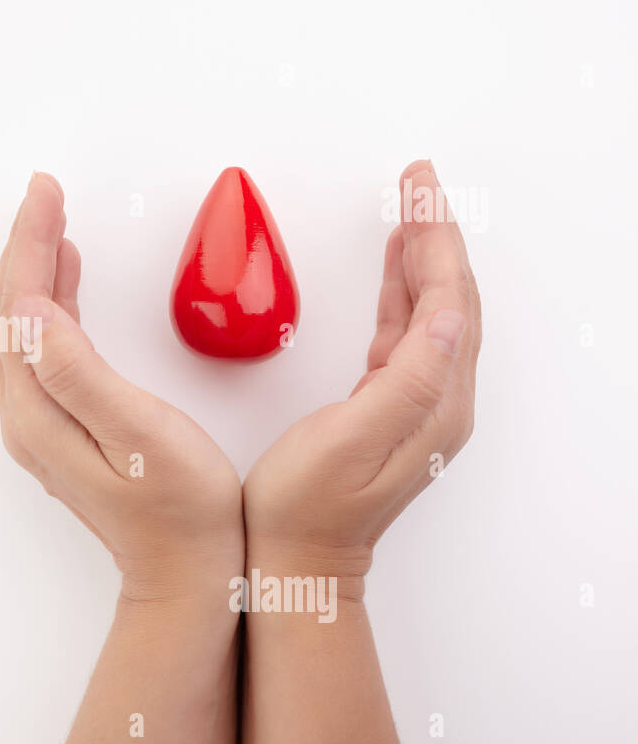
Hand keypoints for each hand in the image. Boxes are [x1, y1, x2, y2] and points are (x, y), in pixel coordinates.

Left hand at [0, 173, 242, 599]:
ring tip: (53, 218)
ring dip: (36, 267)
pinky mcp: (65, 424)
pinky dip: (53, 302)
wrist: (188, 573)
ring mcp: (43, 421)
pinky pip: (45, 345)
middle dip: (27, 243)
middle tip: (46, 191)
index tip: (46, 193)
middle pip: (12, 310)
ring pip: (26, 325)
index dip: (30, 243)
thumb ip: (78, 371)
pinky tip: (67, 280)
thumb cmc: (181, 510)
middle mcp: (28, 415)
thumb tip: (31, 308)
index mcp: (39, 411)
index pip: (18, 307)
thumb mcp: (137, 433)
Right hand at [243, 160, 481, 591]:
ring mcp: (415, 405)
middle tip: (417, 183)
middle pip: (448, 298)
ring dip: (421, 257)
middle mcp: (436, 401)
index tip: (419, 191)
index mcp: (433, 402)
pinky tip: (394, 272)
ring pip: (430, 311)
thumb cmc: (306, 507)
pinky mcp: (388, 407)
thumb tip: (444, 316)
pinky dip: (402, 291)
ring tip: (408, 210)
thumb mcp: (350, 440)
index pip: (447, 301)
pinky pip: (407, 332)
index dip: (435, 239)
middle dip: (434, 234)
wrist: (296, 560)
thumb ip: (406, 379)